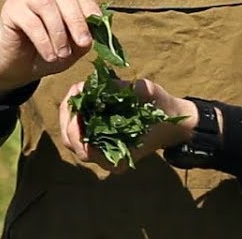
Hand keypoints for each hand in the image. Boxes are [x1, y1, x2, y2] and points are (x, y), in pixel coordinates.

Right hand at [0, 0, 100, 102]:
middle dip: (76, 20)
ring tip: (62, 54)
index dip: (89, 4)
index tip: (97, 25)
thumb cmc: (50, 49)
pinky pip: (31, 21)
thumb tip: (97, 26)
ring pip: (46, 4)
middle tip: (83, 44)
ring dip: (58, 32)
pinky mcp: (9, 8)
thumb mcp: (74, 43)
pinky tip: (49, 55)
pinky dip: (44, 41)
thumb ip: (86, 33)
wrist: (19, 65)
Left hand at [59, 77, 199, 173]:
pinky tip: (81, 92)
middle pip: (71, 142)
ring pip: (70, 134)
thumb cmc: (162, 111)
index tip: (78, 109)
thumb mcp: (147, 94)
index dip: (75, 130)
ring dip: (70, 111)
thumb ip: (124, 91)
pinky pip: (79, 127)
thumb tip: (100, 84)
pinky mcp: (99, 136)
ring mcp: (100, 148)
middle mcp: (105, 158)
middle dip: (68, 115)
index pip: (84, 150)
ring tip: (78, 89)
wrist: (172, 122)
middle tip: (76, 92)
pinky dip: (75, 110)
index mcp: (118, 158)